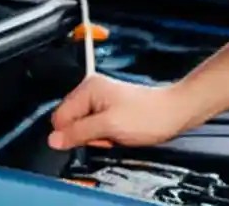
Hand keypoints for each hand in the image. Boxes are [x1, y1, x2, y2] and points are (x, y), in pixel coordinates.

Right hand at [47, 74, 193, 149]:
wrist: (175, 112)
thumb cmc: (147, 116)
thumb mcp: (109, 126)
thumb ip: (79, 132)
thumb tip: (53, 140)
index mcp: (88, 89)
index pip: (59, 118)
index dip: (73, 133)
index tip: (94, 135)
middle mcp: (91, 90)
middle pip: (71, 123)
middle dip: (87, 135)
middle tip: (108, 134)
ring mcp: (101, 98)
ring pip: (83, 128)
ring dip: (98, 136)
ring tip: (117, 132)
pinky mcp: (110, 107)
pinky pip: (96, 127)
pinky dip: (106, 134)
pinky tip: (120, 131)